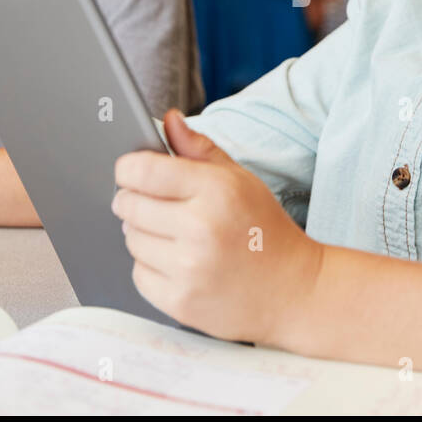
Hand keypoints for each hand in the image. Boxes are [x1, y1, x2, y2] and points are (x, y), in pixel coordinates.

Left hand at [112, 109, 323, 344]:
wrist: (294, 291)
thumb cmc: (264, 230)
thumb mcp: (240, 179)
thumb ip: (199, 148)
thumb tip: (169, 119)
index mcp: (216, 190)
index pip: (141, 170)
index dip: (128, 168)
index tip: (131, 172)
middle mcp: (200, 228)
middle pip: (128, 205)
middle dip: (133, 201)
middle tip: (154, 205)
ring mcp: (189, 269)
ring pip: (131, 240)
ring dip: (143, 235)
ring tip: (174, 236)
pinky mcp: (180, 302)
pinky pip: (138, 274)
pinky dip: (150, 268)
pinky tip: (178, 263)